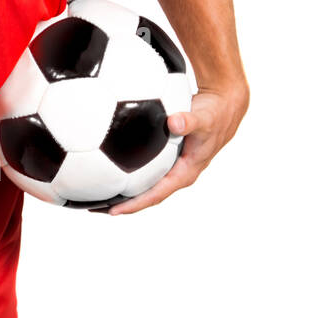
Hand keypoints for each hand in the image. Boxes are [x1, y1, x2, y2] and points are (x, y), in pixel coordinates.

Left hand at [104, 84, 248, 215]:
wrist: (223, 106)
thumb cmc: (214, 116)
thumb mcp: (205, 120)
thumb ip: (190, 122)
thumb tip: (174, 122)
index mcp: (184, 173)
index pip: (155, 195)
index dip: (134, 204)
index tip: (113, 211)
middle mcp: (175, 173)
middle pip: (144, 195)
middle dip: (121, 203)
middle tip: (93, 207)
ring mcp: (169, 166)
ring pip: (141, 183)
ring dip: (120, 189)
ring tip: (93, 192)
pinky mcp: (164, 155)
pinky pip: (141, 167)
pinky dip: (124, 168)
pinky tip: (103, 162)